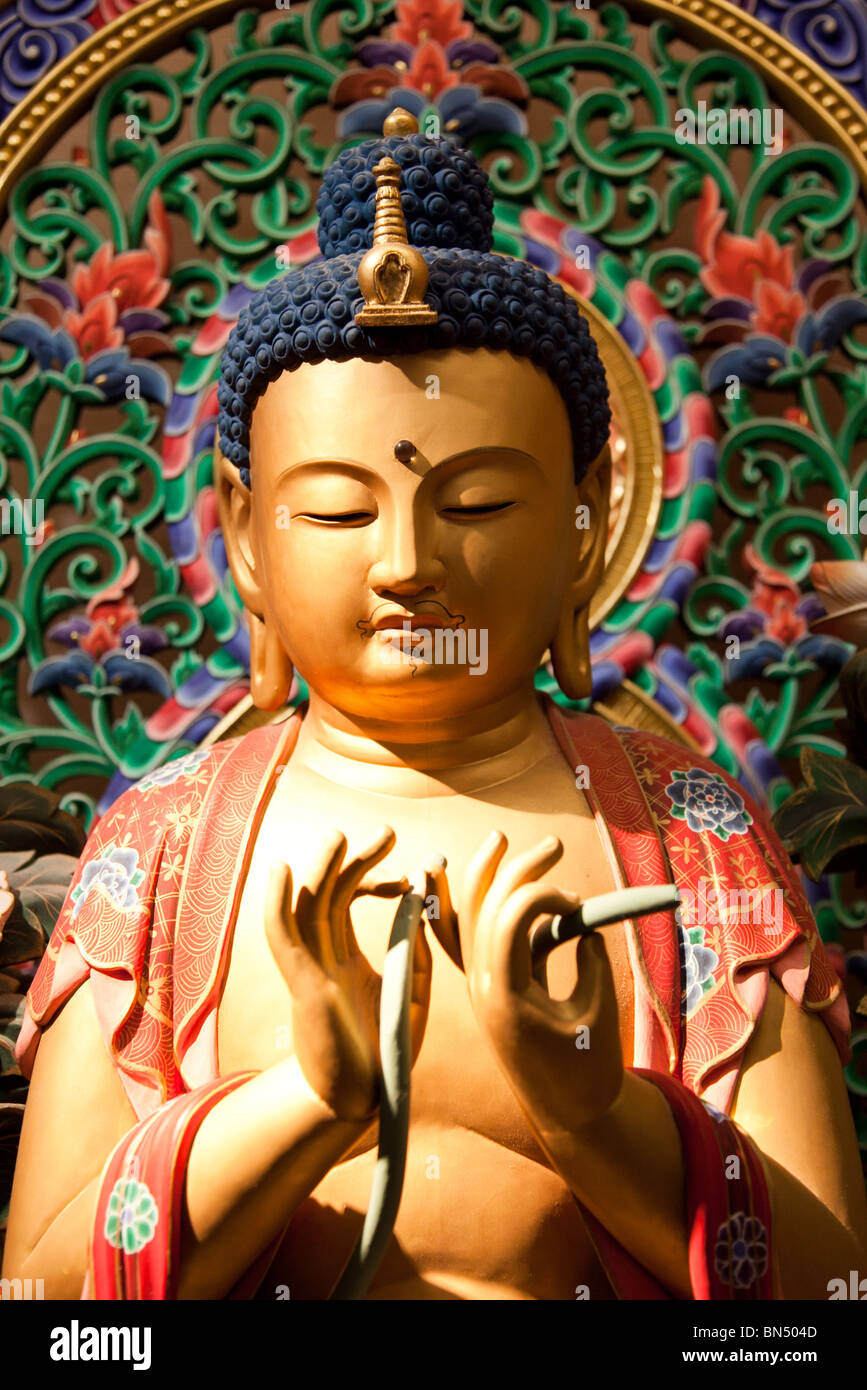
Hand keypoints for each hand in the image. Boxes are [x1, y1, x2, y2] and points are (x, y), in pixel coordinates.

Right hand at [265, 826, 431, 1121]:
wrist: (364, 1103)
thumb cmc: (386, 1054)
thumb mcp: (411, 993)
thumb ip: (415, 949)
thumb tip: (418, 900)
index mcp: (348, 958)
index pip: (351, 898)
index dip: (376, 876)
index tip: (410, 875)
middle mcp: (325, 956)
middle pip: (330, 890)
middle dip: (355, 858)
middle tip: (388, 831)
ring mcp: (311, 968)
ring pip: (307, 904)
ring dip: (321, 868)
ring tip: (340, 835)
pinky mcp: (304, 985)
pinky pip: (283, 937)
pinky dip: (278, 903)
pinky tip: (284, 871)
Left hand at [433, 831, 623, 1129]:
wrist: (568, 1118)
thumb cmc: (589, 1072)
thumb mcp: (597, 1013)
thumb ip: (589, 963)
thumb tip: (579, 926)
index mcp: (505, 998)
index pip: (506, 921)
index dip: (542, 897)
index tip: (578, 906)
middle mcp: (482, 990)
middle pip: (486, 911)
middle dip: (518, 870)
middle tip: (555, 844)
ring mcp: (480, 989)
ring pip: (468, 921)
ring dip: (484, 879)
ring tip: (500, 841)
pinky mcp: (488, 990)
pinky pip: (468, 942)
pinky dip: (465, 909)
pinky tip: (470, 879)